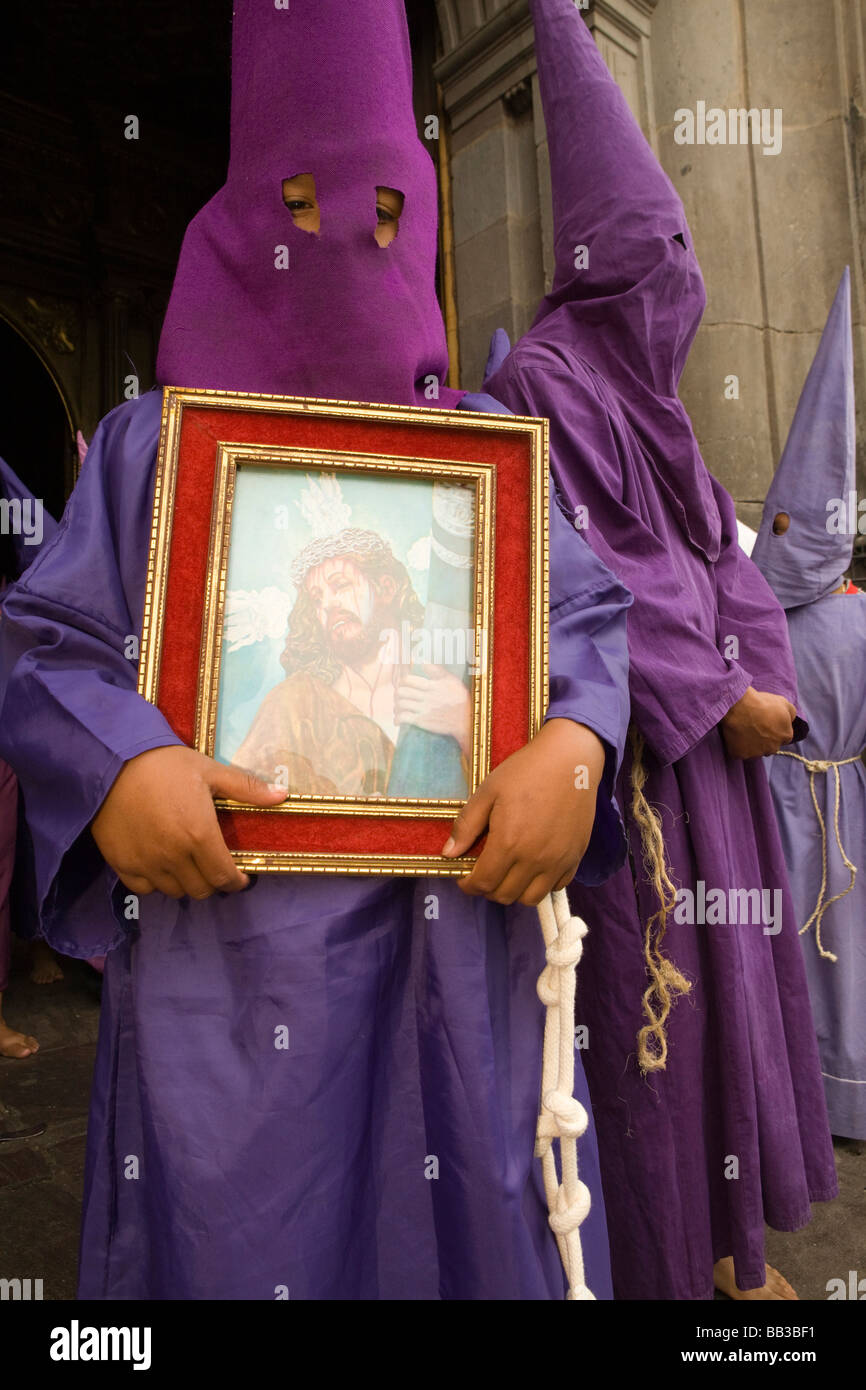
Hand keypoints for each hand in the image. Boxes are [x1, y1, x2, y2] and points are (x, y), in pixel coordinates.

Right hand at [91, 745, 286, 898]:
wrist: (114, 760)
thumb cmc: (167, 765)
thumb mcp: (210, 771)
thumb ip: (247, 788)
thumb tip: (282, 795)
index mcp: (200, 835)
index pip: (224, 877)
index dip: (236, 882)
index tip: (240, 877)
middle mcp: (174, 856)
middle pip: (201, 890)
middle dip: (212, 882)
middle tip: (213, 866)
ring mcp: (146, 862)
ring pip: (174, 891)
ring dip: (185, 882)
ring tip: (186, 863)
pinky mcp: (122, 863)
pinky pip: (144, 888)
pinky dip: (155, 882)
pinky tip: (159, 864)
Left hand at [395, 664, 471, 756]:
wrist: (466, 719)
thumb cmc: (460, 698)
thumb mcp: (451, 680)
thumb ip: (436, 670)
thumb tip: (422, 661)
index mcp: (431, 686)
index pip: (408, 680)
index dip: (402, 681)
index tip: (403, 684)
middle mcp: (426, 697)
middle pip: (401, 692)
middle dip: (397, 693)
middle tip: (399, 695)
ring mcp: (423, 710)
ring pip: (401, 705)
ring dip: (397, 706)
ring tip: (398, 707)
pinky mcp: (423, 722)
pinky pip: (404, 718)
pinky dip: (397, 719)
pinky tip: (398, 720)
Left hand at [441, 718, 605, 905]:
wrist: (571, 760)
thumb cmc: (525, 772)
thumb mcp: (488, 792)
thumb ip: (466, 825)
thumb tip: (449, 853)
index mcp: (508, 843)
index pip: (482, 883)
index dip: (468, 885)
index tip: (464, 878)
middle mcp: (534, 859)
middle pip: (504, 895)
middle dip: (488, 888)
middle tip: (484, 872)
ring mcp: (558, 861)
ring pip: (531, 898)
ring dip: (515, 891)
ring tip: (509, 872)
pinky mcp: (575, 857)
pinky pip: (556, 887)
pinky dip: (542, 884)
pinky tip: (534, 866)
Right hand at [720, 687, 795, 759]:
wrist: (739, 706)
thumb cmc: (761, 703)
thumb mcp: (783, 702)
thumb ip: (791, 713)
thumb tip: (790, 720)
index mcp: (786, 736)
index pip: (783, 737)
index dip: (775, 729)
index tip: (766, 723)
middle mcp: (773, 748)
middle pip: (770, 747)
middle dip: (764, 739)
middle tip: (754, 725)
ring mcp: (756, 753)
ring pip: (755, 751)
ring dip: (751, 743)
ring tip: (743, 728)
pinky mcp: (740, 754)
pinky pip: (739, 752)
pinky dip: (737, 745)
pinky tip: (735, 734)